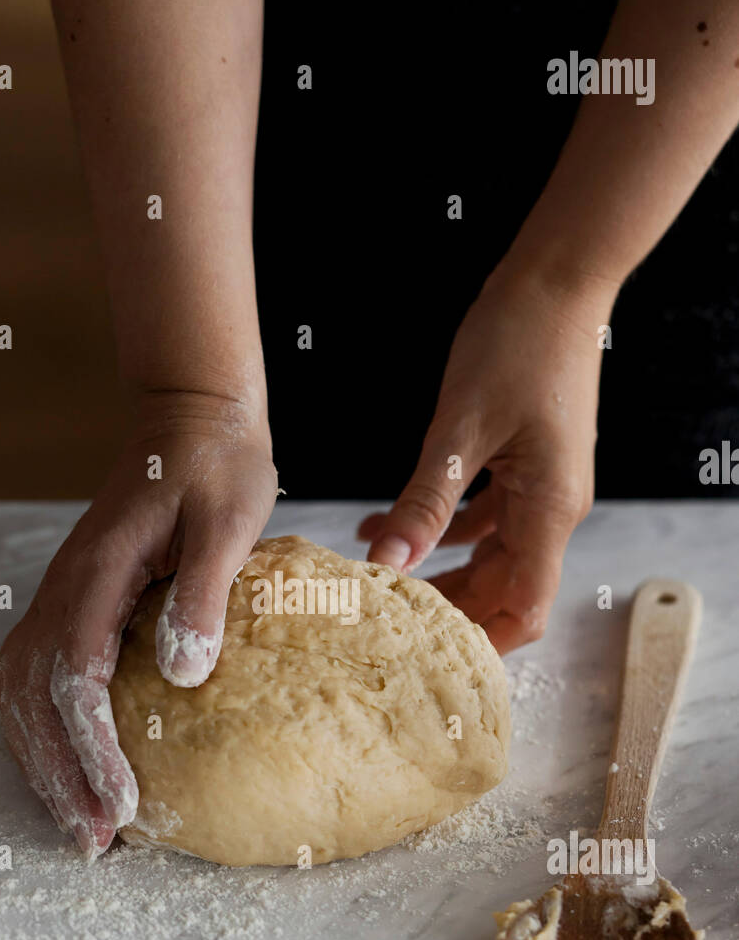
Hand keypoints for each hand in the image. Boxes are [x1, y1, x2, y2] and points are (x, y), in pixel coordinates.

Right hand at [0, 392, 276, 857]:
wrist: (190, 417)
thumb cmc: (218, 464)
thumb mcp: (229, 521)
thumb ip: (205, 594)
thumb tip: (183, 675)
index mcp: (100, 570)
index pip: (78, 675)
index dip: (95, 747)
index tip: (124, 805)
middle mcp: (65, 587)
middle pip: (34, 697)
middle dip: (61, 774)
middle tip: (98, 841)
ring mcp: (61, 594)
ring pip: (22, 693)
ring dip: (45, 761)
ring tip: (82, 825)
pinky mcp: (72, 601)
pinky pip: (34, 676)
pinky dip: (43, 730)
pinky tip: (70, 767)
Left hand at [359, 262, 617, 651]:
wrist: (557, 280)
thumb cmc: (519, 340)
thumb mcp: (458, 429)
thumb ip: (423, 502)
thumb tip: (387, 562)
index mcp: (550, 508)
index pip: (525, 607)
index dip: (483, 640)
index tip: (432, 659)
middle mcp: (553, 508)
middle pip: (505, 588)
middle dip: (449, 610)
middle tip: (385, 624)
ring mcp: (542, 488)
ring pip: (492, 556)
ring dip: (440, 572)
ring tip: (381, 585)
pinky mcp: (526, 466)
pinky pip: (484, 517)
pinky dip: (441, 529)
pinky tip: (387, 529)